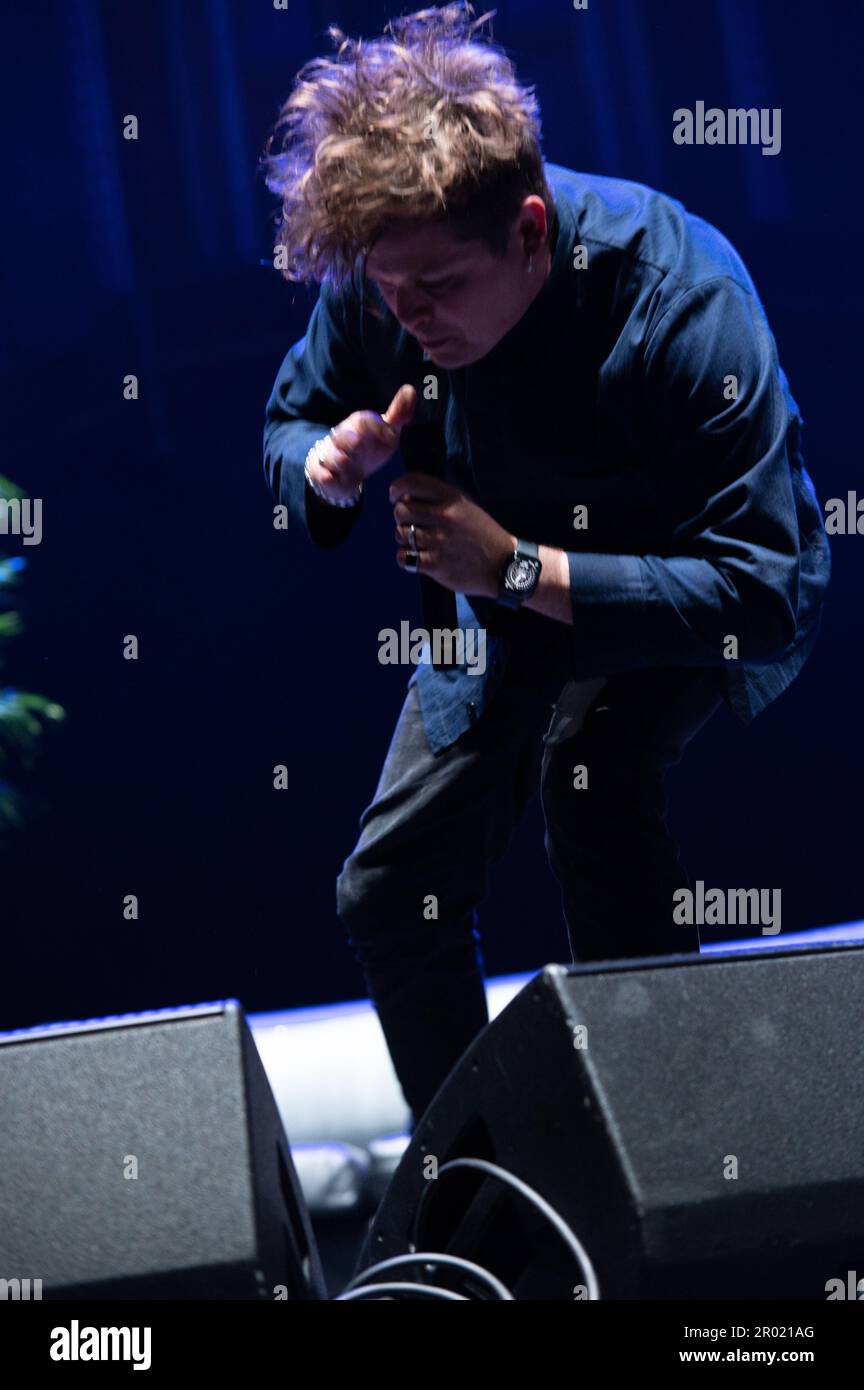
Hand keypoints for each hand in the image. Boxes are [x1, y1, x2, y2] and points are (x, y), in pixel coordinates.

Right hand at [306, 385, 415, 503]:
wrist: (347, 471)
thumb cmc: (370, 447)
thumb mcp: (387, 431)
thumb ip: (399, 414)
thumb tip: (410, 389)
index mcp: (357, 425)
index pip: (364, 421)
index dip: (376, 427)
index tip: (391, 436)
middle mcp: (342, 439)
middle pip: (342, 435)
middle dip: (349, 438)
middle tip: (358, 442)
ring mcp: (333, 457)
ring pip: (331, 455)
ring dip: (338, 458)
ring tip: (345, 461)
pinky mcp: (327, 475)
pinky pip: (324, 475)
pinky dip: (327, 476)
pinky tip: (332, 477)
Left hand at [389, 473, 515, 597]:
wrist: (504, 565)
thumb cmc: (482, 534)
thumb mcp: (466, 506)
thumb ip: (438, 499)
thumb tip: (403, 497)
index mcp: (452, 498)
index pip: (411, 483)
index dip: (396, 489)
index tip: (396, 498)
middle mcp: (444, 516)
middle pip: (400, 511)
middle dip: (402, 518)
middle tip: (412, 525)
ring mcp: (438, 541)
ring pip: (400, 534)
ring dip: (405, 539)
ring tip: (419, 543)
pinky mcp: (435, 564)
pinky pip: (403, 557)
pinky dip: (406, 558)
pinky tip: (417, 558)